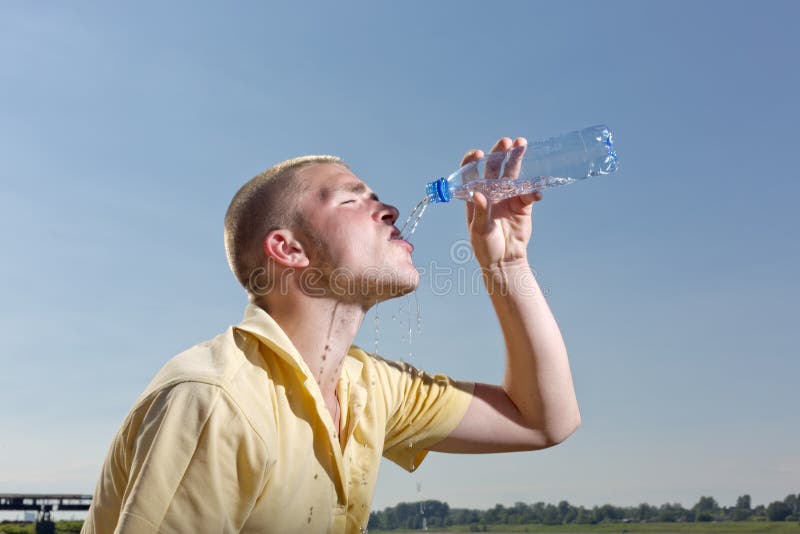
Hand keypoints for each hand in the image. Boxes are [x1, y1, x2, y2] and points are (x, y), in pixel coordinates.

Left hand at [463, 137, 542, 268]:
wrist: (505, 261)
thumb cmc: (485, 247)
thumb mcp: (479, 231)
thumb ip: (480, 213)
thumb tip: (478, 194)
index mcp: (475, 197)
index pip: (471, 173)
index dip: (473, 161)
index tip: (478, 153)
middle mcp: (491, 193)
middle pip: (494, 168)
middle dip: (499, 153)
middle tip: (506, 141)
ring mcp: (507, 197)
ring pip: (513, 174)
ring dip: (517, 159)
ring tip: (522, 144)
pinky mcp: (523, 204)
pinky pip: (529, 192)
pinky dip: (533, 190)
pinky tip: (536, 192)